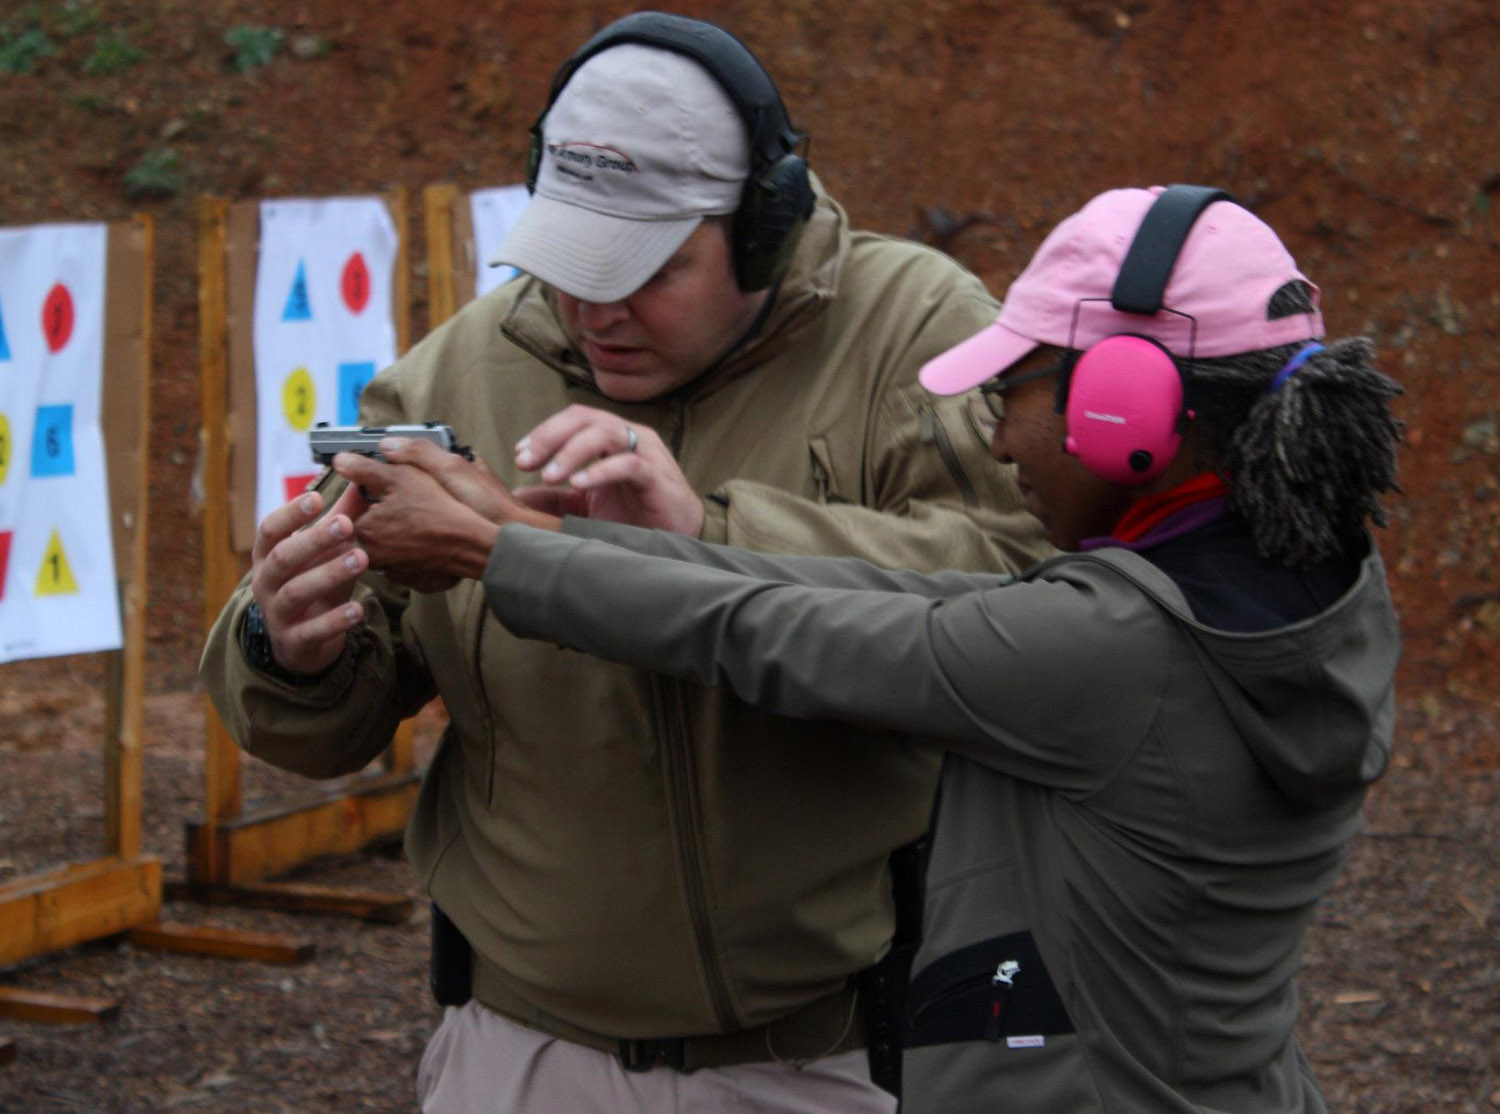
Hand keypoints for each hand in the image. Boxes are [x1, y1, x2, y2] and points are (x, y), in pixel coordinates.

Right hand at [248, 490, 366, 674]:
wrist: (298, 643)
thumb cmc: (310, 582)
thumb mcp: (322, 553)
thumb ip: (340, 519)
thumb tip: (362, 481)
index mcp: (267, 555)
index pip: (270, 530)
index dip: (291, 513)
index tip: (317, 497)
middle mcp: (265, 582)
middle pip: (283, 557)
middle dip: (314, 540)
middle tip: (347, 524)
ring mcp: (277, 613)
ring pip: (297, 592)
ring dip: (329, 574)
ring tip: (361, 558)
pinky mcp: (294, 642)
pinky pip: (312, 631)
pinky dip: (335, 620)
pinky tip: (359, 609)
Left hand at [334, 442, 550, 586]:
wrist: (474, 545)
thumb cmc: (439, 511)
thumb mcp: (400, 477)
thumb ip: (365, 468)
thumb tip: (341, 460)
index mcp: (361, 533)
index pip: (345, 512)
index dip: (359, 495)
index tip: (373, 486)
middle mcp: (371, 558)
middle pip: (363, 529)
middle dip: (375, 513)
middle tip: (397, 497)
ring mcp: (392, 570)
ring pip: (382, 544)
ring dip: (391, 530)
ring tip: (413, 513)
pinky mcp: (412, 578)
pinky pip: (401, 559)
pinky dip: (408, 546)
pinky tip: (423, 533)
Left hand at [513, 404, 704, 534]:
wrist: (675, 542)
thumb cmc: (633, 520)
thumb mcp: (584, 507)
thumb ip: (554, 499)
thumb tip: (514, 497)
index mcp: (612, 439)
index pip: (574, 419)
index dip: (544, 432)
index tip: (519, 455)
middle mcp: (629, 437)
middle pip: (584, 417)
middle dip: (549, 436)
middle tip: (525, 462)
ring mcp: (646, 454)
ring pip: (605, 433)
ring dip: (570, 452)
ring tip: (549, 475)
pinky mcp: (658, 477)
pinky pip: (628, 464)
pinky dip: (600, 471)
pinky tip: (578, 485)